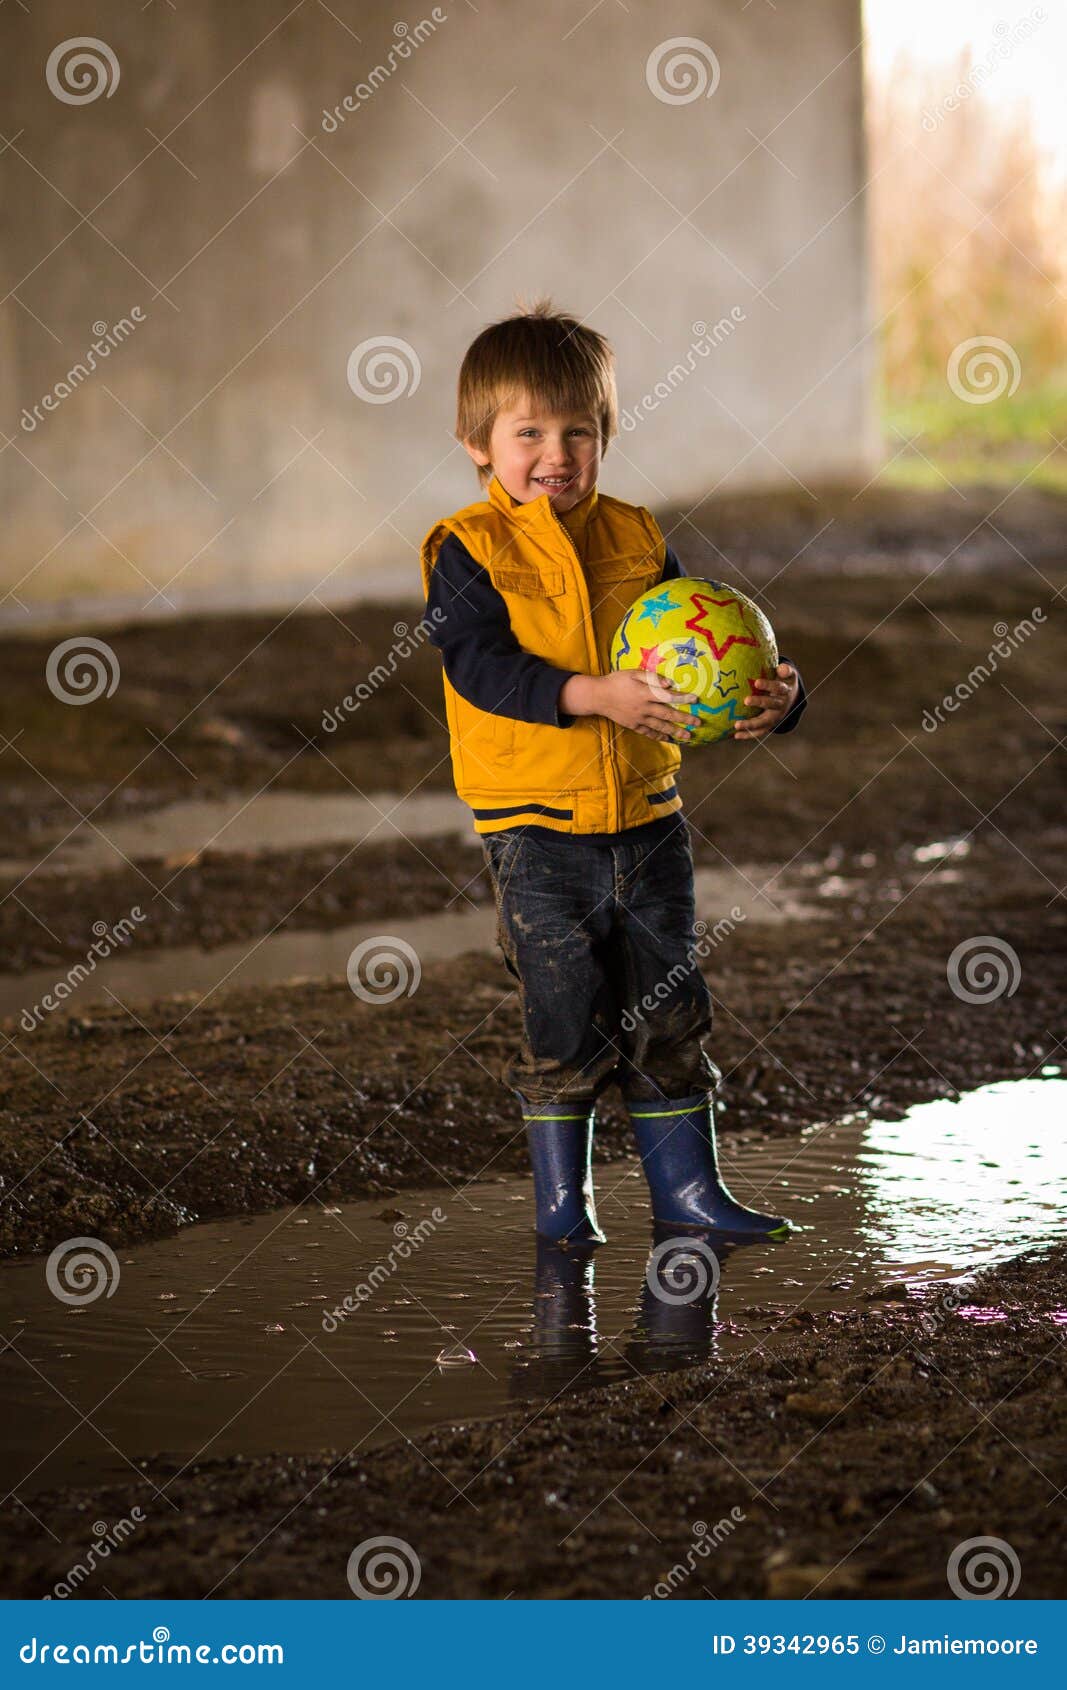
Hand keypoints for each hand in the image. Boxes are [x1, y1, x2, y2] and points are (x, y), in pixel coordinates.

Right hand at [562, 670, 699, 742]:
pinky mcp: (633, 725)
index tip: (696, 699)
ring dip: (675, 731)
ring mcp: (639, 719)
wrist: (598, 696)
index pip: (668, 696)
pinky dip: (659, 736)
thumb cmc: (616, 681)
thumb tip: (669, 683)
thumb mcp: (633, 673)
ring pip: (660, 726)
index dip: (683, 697)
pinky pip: (649, 732)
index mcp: (645, 693)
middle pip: (667, 714)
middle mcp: (644, 708)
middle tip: (698, 722)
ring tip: (688, 736)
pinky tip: (669, 739)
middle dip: (684, 718)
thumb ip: (652, 678)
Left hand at [733, 663, 797, 739]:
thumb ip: (785, 670)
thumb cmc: (783, 680)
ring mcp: (775, 716)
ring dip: (751, 724)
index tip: (756, 682)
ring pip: (764, 722)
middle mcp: (781, 705)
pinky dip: (748, 734)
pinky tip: (736, 735)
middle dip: (759, 702)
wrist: (791, 697)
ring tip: (736, 724)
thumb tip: (781, 667)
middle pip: (771, 704)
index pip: (778, 688)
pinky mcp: (770, 724)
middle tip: (746, 700)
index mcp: (785, 691)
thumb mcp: (787, 674)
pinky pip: (760, 731)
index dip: (768, 686)